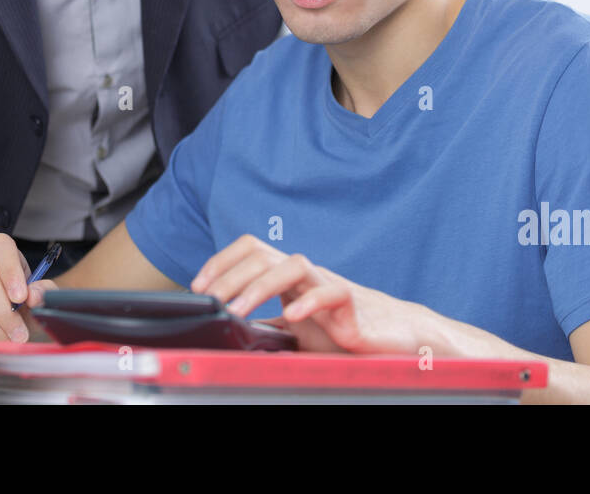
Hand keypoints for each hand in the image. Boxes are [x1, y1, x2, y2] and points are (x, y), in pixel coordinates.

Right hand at [0, 233, 57, 343]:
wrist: (16, 334)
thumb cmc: (29, 312)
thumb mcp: (43, 301)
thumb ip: (45, 293)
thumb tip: (33, 295)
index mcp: (2, 256)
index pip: (0, 245)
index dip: (10, 269)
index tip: (21, 297)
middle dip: (5, 311)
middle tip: (20, 334)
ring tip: (8, 343)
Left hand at [190, 235, 435, 354]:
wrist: (391, 338)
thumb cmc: (341, 333)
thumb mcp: (294, 333)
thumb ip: (266, 328)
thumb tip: (229, 334)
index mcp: (289, 278)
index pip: (252, 251)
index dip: (222, 262)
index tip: (198, 286)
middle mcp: (306, 276)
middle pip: (264, 255)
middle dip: (231, 275)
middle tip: (210, 300)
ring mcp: (328, 286)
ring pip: (294, 265)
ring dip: (260, 286)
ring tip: (238, 310)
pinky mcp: (352, 306)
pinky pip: (332, 294)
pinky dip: (310, 303)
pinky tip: (292, 318)